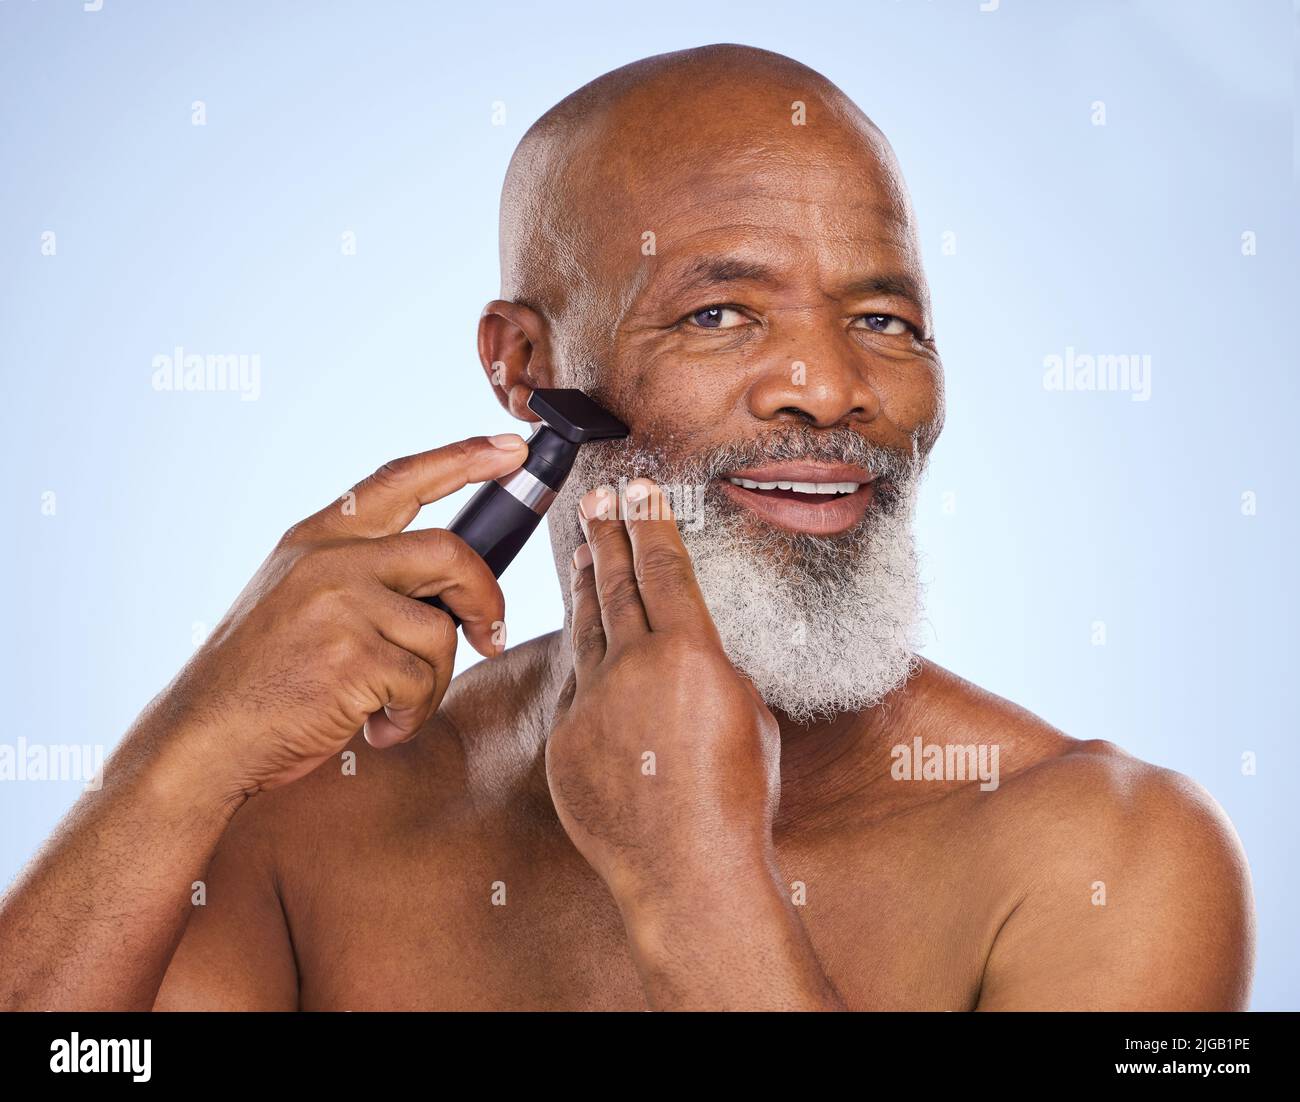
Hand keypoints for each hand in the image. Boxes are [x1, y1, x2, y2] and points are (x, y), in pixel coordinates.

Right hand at [156, 434, 527, 795]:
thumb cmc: (261, 680)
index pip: (401, 479)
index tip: (511, 447)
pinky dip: (411, 716)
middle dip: (484, 597)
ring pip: (440, 631)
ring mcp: (340, 605)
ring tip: (390, 708)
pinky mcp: (353, 658)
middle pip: (449, 552)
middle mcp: (329, 560)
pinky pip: (422, 683)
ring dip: (431, 683)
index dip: (462, 459)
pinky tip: (374, 729)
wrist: (202, 738)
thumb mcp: (297, 599)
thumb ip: (360, 575)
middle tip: (491, 635)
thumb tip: (449, 589)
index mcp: (316, 539)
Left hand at [546, 478, 781, 906]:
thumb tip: (689, 663)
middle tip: (595, 500)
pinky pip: (577, 695)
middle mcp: (632, 664)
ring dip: (584, 587)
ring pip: (585, 630)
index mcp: (689, 650)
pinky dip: (587, 674)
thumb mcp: (751, 715)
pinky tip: (592, 663)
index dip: (651, 523)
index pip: (665, 568)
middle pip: (614, 584)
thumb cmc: (739, 796)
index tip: (639, 490)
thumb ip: (714, 674)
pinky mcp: (564, 740)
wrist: (688, 868)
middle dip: (606, 536)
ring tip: (581, 554)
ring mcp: (591, 702)